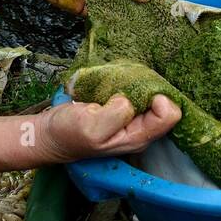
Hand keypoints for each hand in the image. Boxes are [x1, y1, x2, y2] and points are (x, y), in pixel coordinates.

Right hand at [35, 93, 181, 163]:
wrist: (51, 133)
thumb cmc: (69, 133)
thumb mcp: (90, 127)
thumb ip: (114, 114)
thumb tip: (129, 99)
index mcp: (138, 137)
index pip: (169, 115)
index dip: (158, 98)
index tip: (136, 91)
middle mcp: (140, 128)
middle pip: (164, 103)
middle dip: (149, 89)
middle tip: (125, 84)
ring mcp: (132, 118)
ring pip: (151, 94)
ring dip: (137, 84)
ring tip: (117, 83)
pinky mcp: (122, 107)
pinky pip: (136, 90)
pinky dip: (128, 83)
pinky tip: (113, 84)